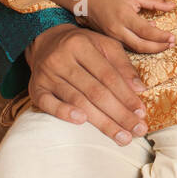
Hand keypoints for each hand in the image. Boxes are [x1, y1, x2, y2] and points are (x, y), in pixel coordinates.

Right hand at [26, 24, 149, 145]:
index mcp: (82, 45)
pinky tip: (82, 122)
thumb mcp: (104, 45)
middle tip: (136, 131)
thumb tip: (139, 89)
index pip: (109, 76)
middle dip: (119, 114)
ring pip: (78, 100)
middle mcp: (62, 59)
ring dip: (101, 121)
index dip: (126, 96)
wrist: (45, 41)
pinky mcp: (35, 88)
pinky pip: (48, 104)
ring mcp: (47, 74)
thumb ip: (122, 65)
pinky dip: (64, 113)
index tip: (141, 113)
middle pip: (95, 91)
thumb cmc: (81, 45)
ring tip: (121, 136)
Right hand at [74, 0, 176, 53]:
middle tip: (172, 44)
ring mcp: (113, 37)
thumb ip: (154, 0)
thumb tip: (173, 5)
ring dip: (151, 49)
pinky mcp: (110, 41)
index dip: (161, 37)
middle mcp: (118, 30)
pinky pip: (128, 48)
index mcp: (124, 17)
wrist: (87, 0)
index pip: (146, 31)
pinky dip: (141, 47)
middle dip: (159, 47)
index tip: (173, 38)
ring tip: (165, 45)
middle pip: (141, 45)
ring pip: (135, 49)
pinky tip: (150, 43)